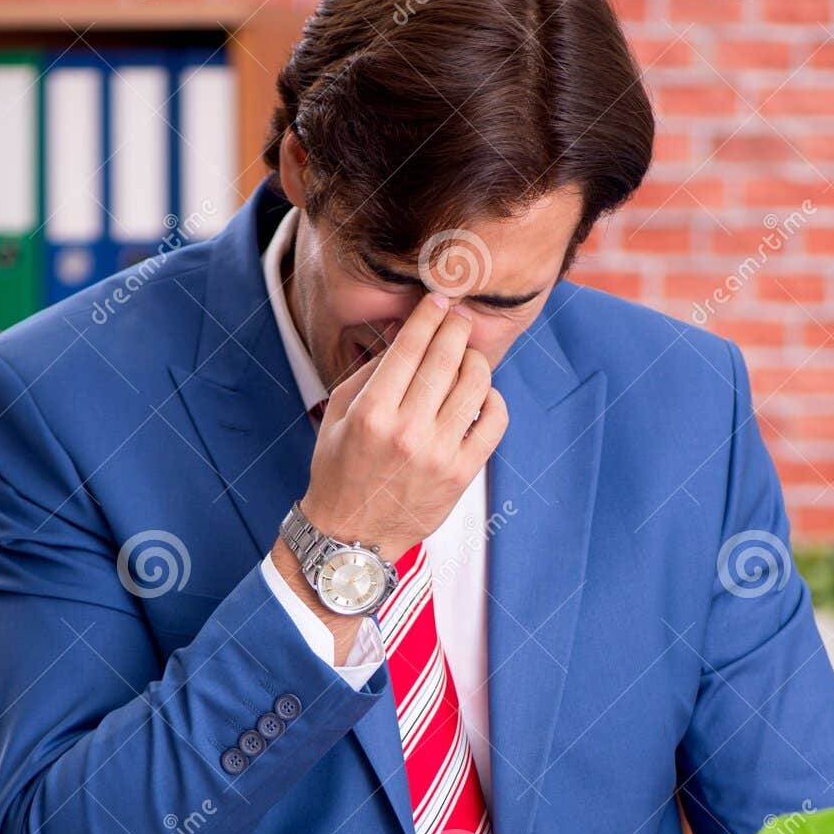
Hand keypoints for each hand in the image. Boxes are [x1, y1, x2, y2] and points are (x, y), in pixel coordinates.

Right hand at [301, 291, 505, 564]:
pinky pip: (494, 423)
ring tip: (469, 358)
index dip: (429, 316)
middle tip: (461, 316)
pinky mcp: (461, 474)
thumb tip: (406, 331)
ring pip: (474, 385)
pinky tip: (481, 396)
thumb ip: (372, 371)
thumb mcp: (340, 414)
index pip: (410, 347)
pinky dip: (493, 400)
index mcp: (372, 412)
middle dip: (457, 327)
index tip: (440, 299)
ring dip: (476, 361)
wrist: (353, 534)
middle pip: (445, 359)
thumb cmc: (340, 469)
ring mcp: (439, 454)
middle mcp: (408, 431)